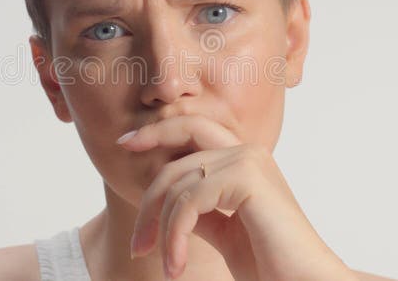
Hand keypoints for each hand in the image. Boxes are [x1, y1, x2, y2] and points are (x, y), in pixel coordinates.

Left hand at [117, 114, 358, 280]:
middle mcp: (248, 152)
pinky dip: (175, 236)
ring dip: (161, 231)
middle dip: (148, 197)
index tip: (125, 144)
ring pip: (178, 184)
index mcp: (245, 160)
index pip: (191, 130)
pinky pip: (189, 200)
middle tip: (137, 244)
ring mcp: (249, 160)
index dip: (157, 132)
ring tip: (166, 268)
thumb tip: (168, 201)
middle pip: (177, 157)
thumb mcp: (226, 232)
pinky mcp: (248, 177)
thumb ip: (201, 210)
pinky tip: (176, 266)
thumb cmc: (271, 264)